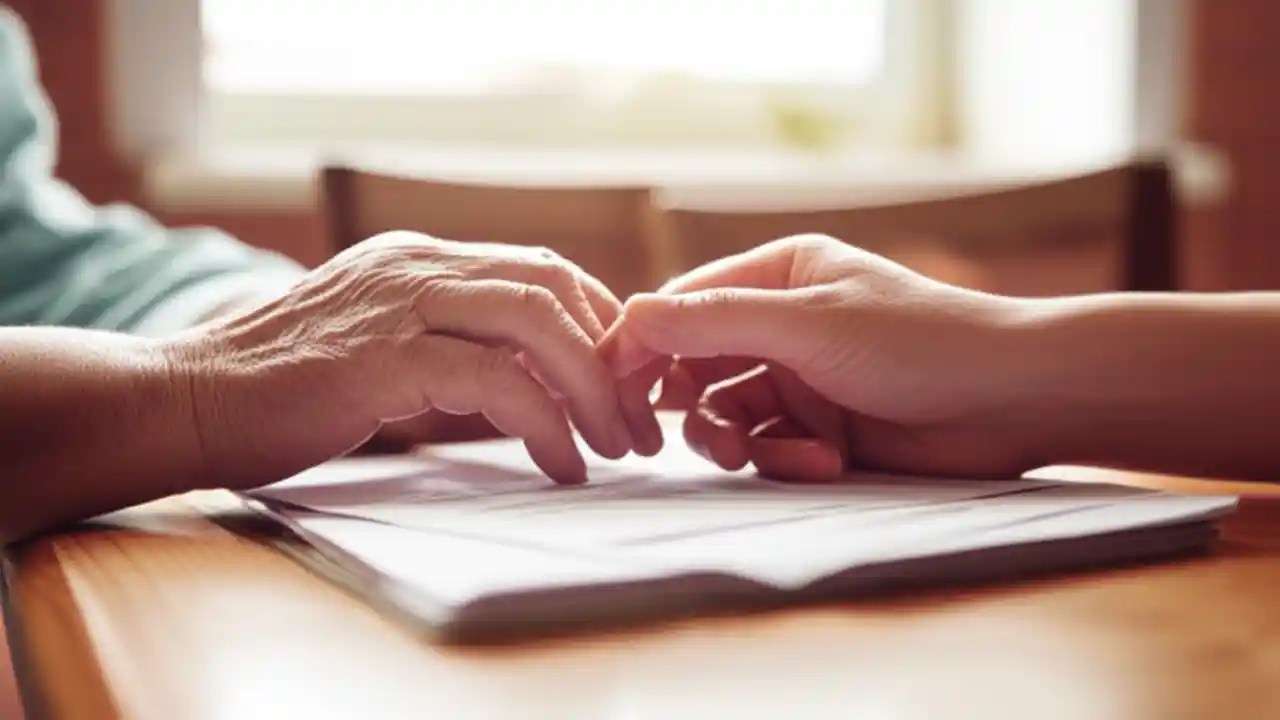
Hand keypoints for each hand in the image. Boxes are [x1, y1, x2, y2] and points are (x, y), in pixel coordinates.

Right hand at [165, 231, 631, 486]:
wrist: (187, 400)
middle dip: (613, 359)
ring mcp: (400, 303)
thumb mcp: (383, 353)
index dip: (600, 326)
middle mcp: (418, 265)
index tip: (625, 386)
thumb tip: (532, 392)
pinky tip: (561, 464)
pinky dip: (545, 423)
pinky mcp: (383, 356)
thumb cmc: (285, 390)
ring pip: (538, 320)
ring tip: (616, 447)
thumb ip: (451, 354)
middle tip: (640, 426)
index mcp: (422, 260)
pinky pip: (496, 380)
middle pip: (555, 286)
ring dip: (594, 389)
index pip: (542, 271)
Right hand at [603, 234, 1041, 480]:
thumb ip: (714, 321)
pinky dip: (786, 459)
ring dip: (739, 441)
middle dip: (691, 406)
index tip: (612, 387)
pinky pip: (770, 448)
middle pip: (696, 366)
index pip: (683, 306)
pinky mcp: (822, 428)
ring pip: (727, 416)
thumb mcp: (807, 325)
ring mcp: (802, 378)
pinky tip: (826, 462)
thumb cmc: (917, 342)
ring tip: (768, 456)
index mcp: (778, 276)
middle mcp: (783, 323)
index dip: (643, 345)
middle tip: (682, 439)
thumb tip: (628, 316)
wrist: (1010, 400)